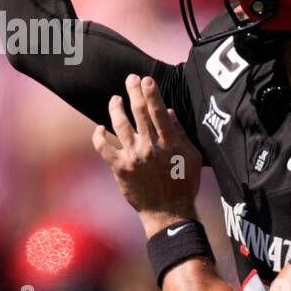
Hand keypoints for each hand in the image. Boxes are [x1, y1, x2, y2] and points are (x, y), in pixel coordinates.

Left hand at [92, 74, 203, 236]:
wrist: (168, 212)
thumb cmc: (183, 184)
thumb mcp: (191, 156)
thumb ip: (179, 133)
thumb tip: (168, 111)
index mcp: (169, 142)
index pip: (158, 110)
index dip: (151, 92)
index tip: (146, 80)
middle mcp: (150, 146)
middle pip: (138, 112)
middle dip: (133, 91)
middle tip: (130, 79)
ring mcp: (133, 156)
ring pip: (119, 125)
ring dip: (116, 108)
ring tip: (115, 99)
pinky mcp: (120, 167)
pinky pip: (104, 147)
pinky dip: (99, 135)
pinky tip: (100, 127)